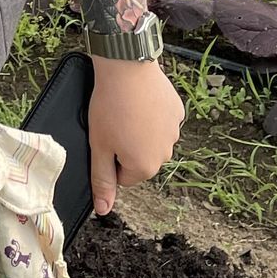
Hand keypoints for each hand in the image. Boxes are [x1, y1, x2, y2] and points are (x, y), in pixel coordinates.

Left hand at [88, 57, 184, 216]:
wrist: (126, 67)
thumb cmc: (109, 106)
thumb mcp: (99, 146)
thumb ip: (102, 180)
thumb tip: (104, 210)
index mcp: (145, 167)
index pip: (124, 177)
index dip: (110, 158)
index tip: (104, 138)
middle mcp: (165, 154)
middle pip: (140, 159)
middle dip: (126, 146)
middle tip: (113, 122)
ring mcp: (174, 132)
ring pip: (152, 139)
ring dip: (139, 130)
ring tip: (125, 109)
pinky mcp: (177, 111)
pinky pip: (161, 120)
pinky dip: (150, 114)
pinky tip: (139, 100)